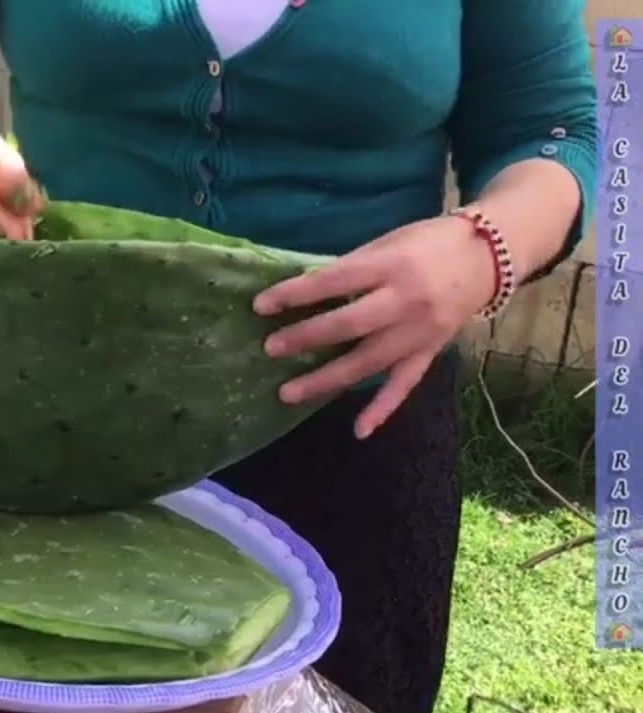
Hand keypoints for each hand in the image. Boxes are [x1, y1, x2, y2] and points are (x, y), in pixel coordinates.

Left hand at [252, 214, 496, 438]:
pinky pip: (404, 384)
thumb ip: (350, 267)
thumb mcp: (387, 242)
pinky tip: (359, 430)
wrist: (489, 256)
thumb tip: (303, 288)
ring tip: (289, 393)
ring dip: (327, 380)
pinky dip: (383, 409)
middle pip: (349, 326)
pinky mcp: (431, 352)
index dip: (295, 294)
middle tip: (270, 348)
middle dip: (306, 338)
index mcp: (391, 266)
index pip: (334, 282)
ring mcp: (420, 332)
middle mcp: (406, 302)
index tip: (261, 306)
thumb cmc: (428, 243)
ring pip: (368, 362)